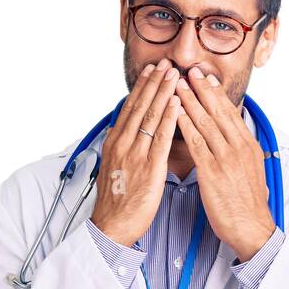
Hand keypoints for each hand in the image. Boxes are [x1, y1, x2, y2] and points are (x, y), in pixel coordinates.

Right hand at [88, 58, 180, 245]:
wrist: (111, 225)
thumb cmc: (117, 201)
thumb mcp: (114, 168)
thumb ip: (123, 148)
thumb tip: (127, 132)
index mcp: (115, 143)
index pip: (130, 108)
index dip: (142, 88)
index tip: (152, 71)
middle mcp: (122, 144)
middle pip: (140, 106)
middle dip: (154, 83)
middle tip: (166, 63)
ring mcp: (135, 154)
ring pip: (151, 117)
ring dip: (163, 93)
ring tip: (174, 74)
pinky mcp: (148, 167)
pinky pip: (161, 138)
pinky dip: (170, 118)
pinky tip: (177, 104)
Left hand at [173, 68, 275, 261]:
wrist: (252, 228)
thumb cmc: (249, 205)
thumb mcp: (251, 172)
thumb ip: (241, 153)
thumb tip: (234, 141)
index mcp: (248, 146)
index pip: (230, 112)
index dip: (216, 93)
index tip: (206, 78)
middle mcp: (239, 147)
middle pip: (218, 111)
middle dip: (202, 89)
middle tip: (190, 70)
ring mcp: (226, 158)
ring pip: (205, 122)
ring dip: (189, 101)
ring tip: (177, 84)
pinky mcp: (212, 171)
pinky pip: (195, 142)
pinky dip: (184, 124)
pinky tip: (174, 112)